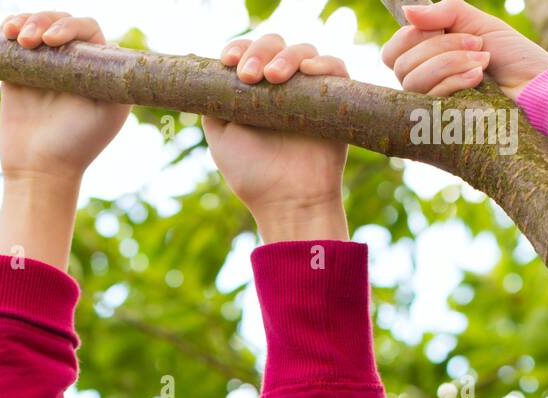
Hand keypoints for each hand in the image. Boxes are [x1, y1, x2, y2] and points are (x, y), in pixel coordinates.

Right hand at [0, 11, 130, 184]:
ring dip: (27, 22)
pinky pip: (15, 38)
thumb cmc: (78, 145)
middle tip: (31, 42)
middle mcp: (70, 63)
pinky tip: (7, 32)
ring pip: (37, 24)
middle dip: (44, 21)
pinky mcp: (18, 70)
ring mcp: (43, 65)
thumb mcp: (111, 113)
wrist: (39, 169)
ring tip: (16, 38)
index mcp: (95, 69)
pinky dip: (11, 26)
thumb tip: (113, 46)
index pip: (86, 31)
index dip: (70, 26)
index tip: (53, 41)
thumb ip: (118, 78)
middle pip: (60, 21)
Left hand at [202, 35, 348, 233]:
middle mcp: (282, 87)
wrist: (288, 203)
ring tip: (274, 77)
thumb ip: (214, 104)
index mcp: (254, 92)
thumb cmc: (253, 177)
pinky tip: (308, 71)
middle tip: (250, 76)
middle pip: (274, 45)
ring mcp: (310, 92)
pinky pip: (336, 68)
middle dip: (259, 52)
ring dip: (286, 56)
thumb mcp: (220, 139)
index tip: (229, 61)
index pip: (248, 54)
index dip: (239, 48)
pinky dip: (323, 63)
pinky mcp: (336, 100)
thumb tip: (212, 73)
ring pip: (303, 51)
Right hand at [382, 0, 547, 100]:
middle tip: (476, 44)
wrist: (536, 88)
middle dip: (441, 47)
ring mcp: (431, 109)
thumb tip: (407, 11)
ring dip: (450, 62)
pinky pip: (430, 98)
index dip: (411, 36)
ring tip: (482, 62)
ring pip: (414, 81)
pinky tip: (478, 79)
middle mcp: (424, 86)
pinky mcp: (441, 126)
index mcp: (428, 60)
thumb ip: (444, 13)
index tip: (442, 28)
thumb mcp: (479, 24)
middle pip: (403, 65)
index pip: (393, 52)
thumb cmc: (513, 58)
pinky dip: (456, 80)